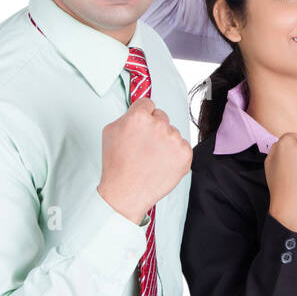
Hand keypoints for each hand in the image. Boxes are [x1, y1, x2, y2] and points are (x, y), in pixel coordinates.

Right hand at [98, 98, 192, 224]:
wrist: (126, 192)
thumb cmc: (116, 163)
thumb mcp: (111, 131)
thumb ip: (127, 115)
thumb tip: (140, 109)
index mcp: (140, 116)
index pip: (148, 103)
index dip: (143, 115)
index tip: (140, 127)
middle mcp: (160, 125)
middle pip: (161, 117)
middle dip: (154, 128)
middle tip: (144, 146)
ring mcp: (174, 140)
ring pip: (172, 133)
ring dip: (165, 142)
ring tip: (151, 158)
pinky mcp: (185, 154)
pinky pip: (182, 146)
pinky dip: (174, 154)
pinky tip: (161, 164)